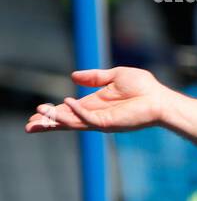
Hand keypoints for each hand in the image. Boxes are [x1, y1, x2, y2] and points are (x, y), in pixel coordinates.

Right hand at [25, 68, 171, 133]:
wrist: (160, 98)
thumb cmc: (144, 87)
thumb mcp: (115, 76)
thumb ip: (94, 77)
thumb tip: (73, 76)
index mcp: (94, 103)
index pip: (69, 110)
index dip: (53, 112)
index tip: (37, 111)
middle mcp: (95, 114)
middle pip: (66, 121)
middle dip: (48, 122)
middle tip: (30, 124)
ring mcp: (101, 120)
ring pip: (73, 123)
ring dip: (56, 120)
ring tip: (39, 117)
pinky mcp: (109, 123)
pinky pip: (88, 118)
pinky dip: (76, 112)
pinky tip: (66, 105)